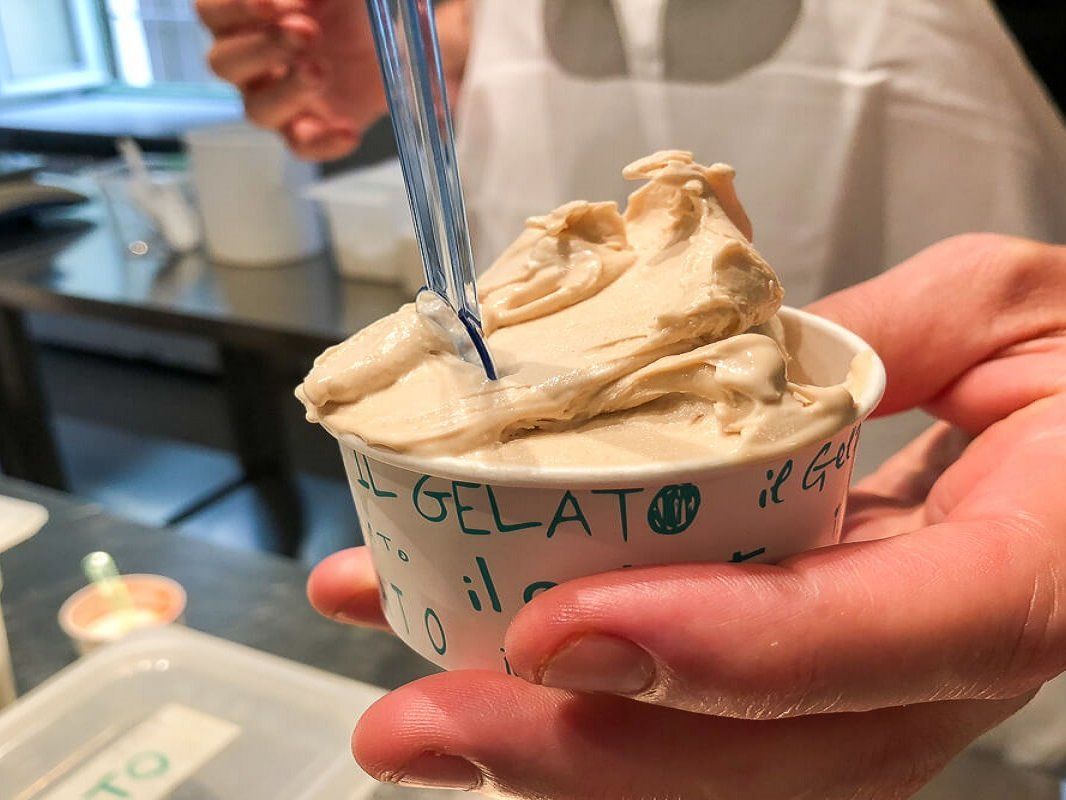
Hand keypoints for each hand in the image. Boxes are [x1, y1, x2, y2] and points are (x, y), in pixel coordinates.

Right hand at [196, 0, 470, 159]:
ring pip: (258, 110)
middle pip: (224, 63)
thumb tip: (302, 0)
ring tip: (320, 71)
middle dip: (262, 47)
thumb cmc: (347, 8)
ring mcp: (276, 101)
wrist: (387, 43)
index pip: (212, 12)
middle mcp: (249, 63)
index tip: (270, 5)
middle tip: (307, 30)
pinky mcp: (309, 131)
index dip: (234, 8)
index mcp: (243, 18)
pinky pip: (302, 148)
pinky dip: (324, 143)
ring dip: (288, 91)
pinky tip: (349, 131)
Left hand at [308, 234, 1065, 797]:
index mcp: (1022, 568)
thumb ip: (870, 336)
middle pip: (763, 756)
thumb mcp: (996, 311)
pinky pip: (694, 723)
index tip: (562, 628)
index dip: (718, 649)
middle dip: (576, 751)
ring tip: (411, 707)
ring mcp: (875, 694)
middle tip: (417, 722)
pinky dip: (576, 709)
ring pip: (714, 770)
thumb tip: (718, 366)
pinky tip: (466, 660)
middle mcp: (938, 668)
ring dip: (546, 748)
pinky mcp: (817, 683)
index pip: (872, 635)